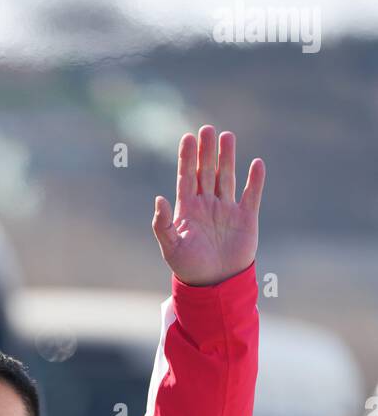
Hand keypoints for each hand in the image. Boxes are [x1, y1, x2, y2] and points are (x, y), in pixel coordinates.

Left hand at [152, 125, 264, 286]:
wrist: (215, 285)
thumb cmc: (189, 268)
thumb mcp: (170, 247)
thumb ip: (163, 223)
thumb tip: (159, 199)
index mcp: (188, 209)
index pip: (186, 177)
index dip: (186, 158)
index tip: (187, 137)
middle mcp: (207, 205)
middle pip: (206, 171)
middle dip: (206, 151)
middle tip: (207, 129)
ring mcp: (226, 210)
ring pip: (227, 177)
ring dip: (228, 158)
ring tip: (227, 136)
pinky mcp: (246, 218)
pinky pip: (251, 195)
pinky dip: (254, 180)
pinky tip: (256, 163)